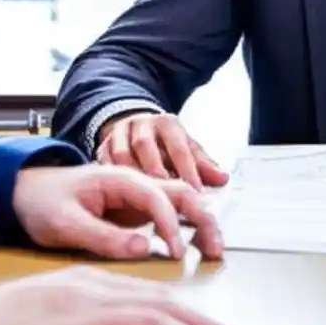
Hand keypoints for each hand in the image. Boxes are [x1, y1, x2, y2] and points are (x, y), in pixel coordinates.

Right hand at [0, 266, 230, 324]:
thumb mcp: (45, 321)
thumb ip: (81, 321)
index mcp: (82, 287)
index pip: (149, 299)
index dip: (186, 317)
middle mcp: (87, 290)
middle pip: (162, 304)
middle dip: (201, 323)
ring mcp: (79, 308)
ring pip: (155, 315)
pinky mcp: (71, 324)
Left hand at [13, 164, 222, 261]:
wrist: (25, 191)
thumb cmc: (42, 201)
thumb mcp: (66, 224)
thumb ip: (104, 236)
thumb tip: (143, 247)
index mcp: (117, 178)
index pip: (156, 196)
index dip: (170, 224)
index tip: (176, 251)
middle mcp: (134, 182)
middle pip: (180, 192)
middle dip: (202, 219)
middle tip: (216, 248)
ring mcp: (137, 194)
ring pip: (180, 201)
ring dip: (201, 221)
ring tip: (214, 248)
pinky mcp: (136, 208)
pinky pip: (170, 213)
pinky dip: (189, 226)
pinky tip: (198, 242)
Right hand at [98, 112, 228, 189]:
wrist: (136, 127)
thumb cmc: (167, 143)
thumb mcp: (186, 148)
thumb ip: (202, 165)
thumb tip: (223, 178)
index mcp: (167, 123)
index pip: (179, 147)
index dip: (188, 170)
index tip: (196, 192)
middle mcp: (141, 124)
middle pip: (145, 146)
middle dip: (155, 172)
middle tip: (165, 197)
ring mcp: (119, 133)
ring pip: (122, 154)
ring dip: (132, 177)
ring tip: (143, 201)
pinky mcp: (102, 145)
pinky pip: (104, 163)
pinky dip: (113, 180)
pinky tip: (121, 198)